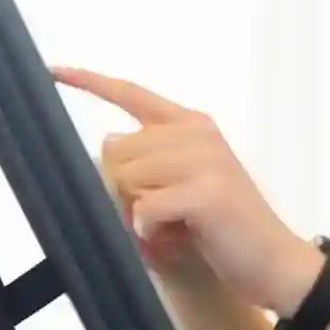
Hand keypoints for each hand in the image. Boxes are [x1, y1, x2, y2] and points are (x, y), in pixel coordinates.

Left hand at [52, 66, 322, 315]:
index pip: (133, 95)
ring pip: (127, 179)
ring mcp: (205, 160)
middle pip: (116, 149)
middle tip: (161, 213)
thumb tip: (109, 142)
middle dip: (125, 188)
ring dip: (139, 211)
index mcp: (192, 125)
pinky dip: (150, 230)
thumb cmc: (224, 226)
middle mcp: (197, 133)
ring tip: (174, 226)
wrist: (273, 260)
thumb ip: (146, 160)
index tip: (55, 69)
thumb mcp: (183, 183)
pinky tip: (176, 236)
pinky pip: (144, 207)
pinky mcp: (206, 191)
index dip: (91, 82)